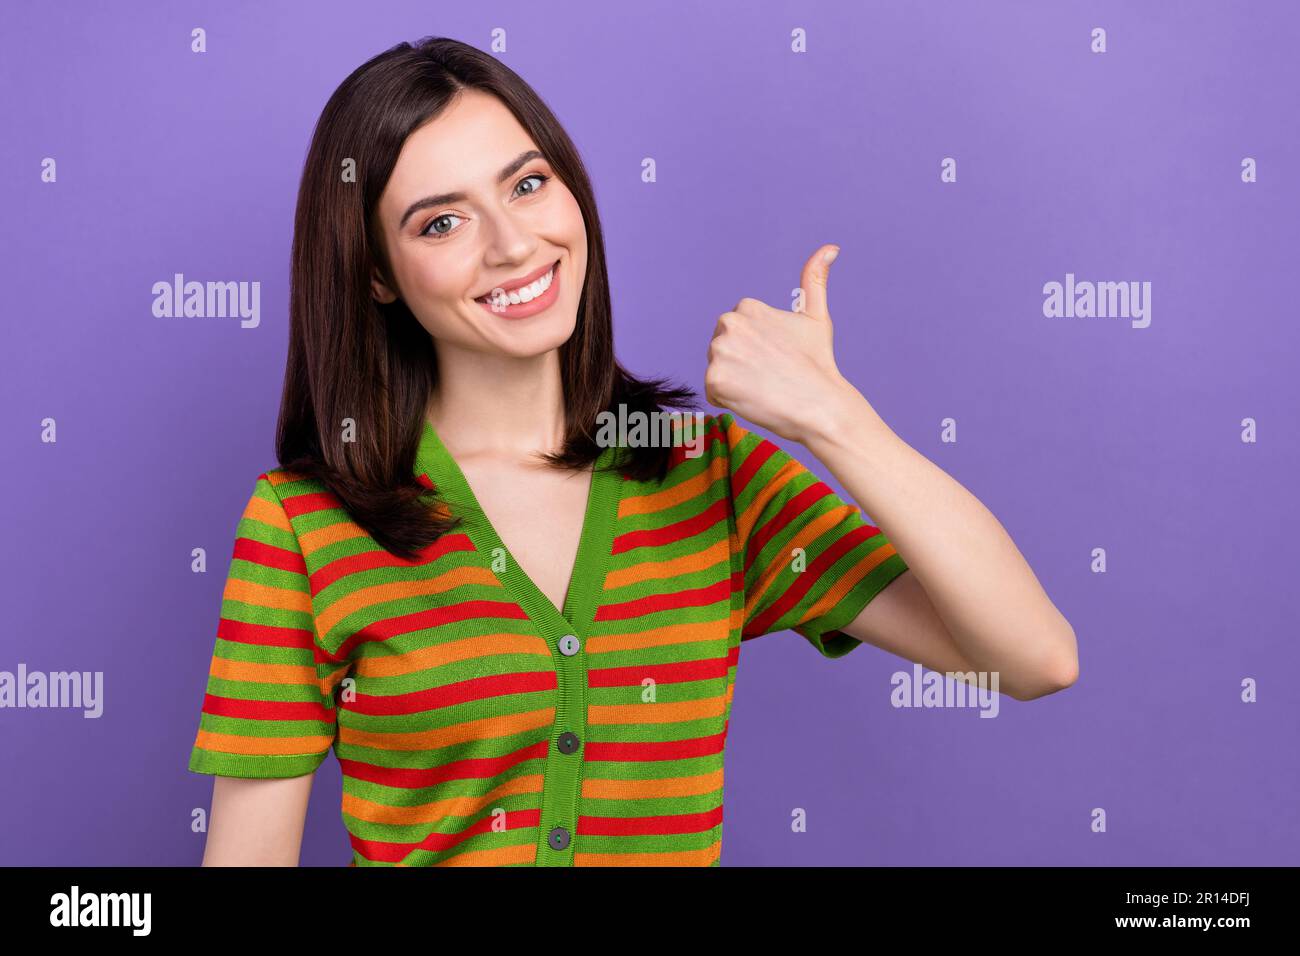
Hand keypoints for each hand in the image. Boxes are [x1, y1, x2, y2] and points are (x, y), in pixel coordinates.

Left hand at [704, 243, 860, 444]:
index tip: (777, 358)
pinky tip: (754, 399)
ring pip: (718, 372)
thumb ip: (815, 279)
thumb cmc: (818, 363)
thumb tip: (830, 248)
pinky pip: (713, 393)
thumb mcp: (817, 317)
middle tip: (770, 375)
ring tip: (764, 387)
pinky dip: (729, 401)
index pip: (736, 336)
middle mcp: (728, 324)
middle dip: (741, 365)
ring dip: (736, 384)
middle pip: (722, 352)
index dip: (756, 352)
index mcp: (746, 308)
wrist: (820, 404)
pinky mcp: (715, 379)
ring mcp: (720, 352)